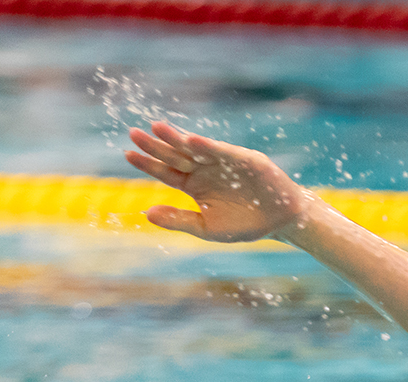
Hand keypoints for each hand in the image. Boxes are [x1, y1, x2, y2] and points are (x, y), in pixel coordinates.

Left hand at [124, 121, 310, 242]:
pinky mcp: (243, 159)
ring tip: (156, 128)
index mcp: (193, 185)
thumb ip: (179, 219)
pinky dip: (208, 147)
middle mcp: (205, 169)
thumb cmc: (244, 225)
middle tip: (133, 133)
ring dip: (177, 138)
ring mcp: (223, 162)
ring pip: (195, 148)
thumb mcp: (207, 227)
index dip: (147, 163)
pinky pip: (222, 152)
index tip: (127, 154)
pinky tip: (191, 141)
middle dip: (155, 145)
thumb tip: (147, 213)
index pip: (166, 171)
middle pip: (174, 155)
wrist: (279, 221)